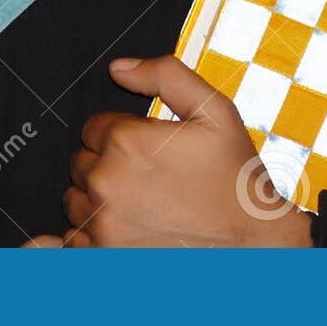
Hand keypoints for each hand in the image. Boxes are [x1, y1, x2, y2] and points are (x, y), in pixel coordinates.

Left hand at [30, 54, 310, 247]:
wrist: (252, 242)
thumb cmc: (234, 178)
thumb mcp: (214, 111)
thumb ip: (165, 76)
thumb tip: (119, 68)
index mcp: (125, 141)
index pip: (93, 128)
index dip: (120, 136)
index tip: (146, 152)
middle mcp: (105, 182)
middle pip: (81, 163)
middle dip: (107, 165)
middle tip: (147, 178)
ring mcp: (101, 223)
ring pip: (75, 200)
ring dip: (97, 199)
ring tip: (139, 205)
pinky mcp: (102, 257)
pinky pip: (74, 239)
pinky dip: (92, 235)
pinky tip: (126, 230)